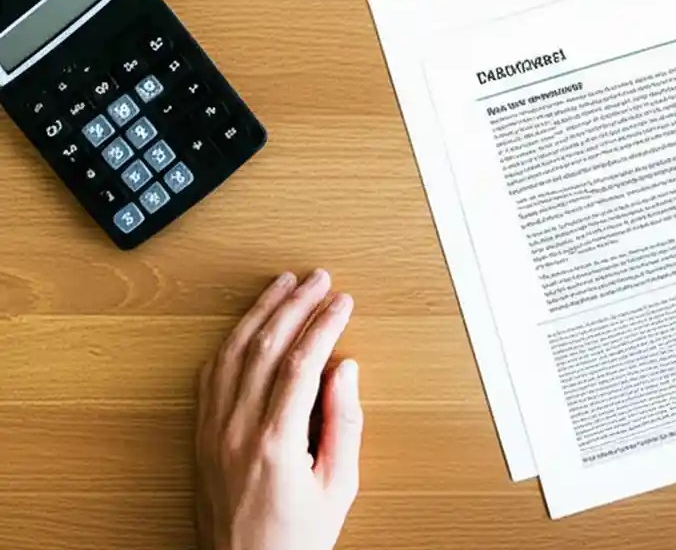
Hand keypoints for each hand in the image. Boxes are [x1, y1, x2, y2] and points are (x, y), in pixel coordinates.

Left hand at [196, 269, 362, 549]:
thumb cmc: (294, 539)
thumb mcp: (339, 487)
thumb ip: (344, 423)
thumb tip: (345, 370)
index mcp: (276, 444)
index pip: (302, 363)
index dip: (324, 324)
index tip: (342, 301)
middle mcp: (237, 431)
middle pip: (265, 347)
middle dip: (295, 305)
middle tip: (318, 279)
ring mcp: (214, 432)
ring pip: (233, 354)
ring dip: (259, 313)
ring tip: (283, 286)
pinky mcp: (202, 436)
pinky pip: (211, 375)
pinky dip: (231, 342)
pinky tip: (247, 325)